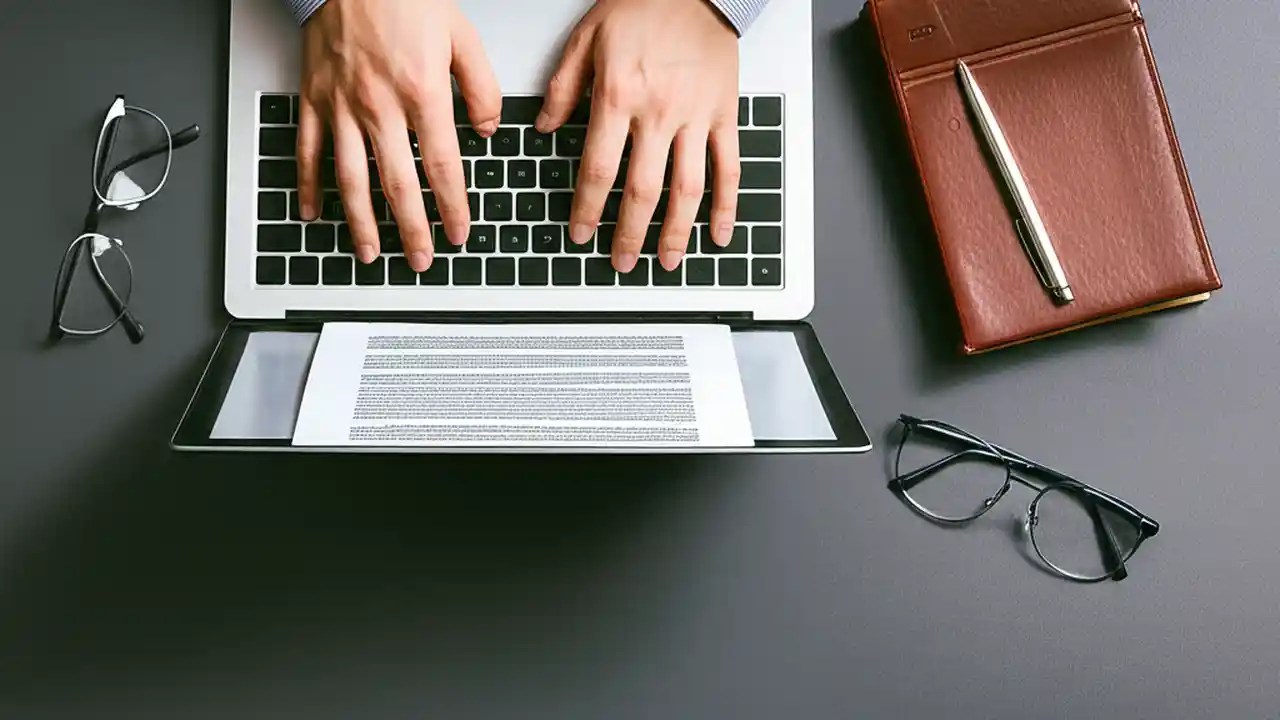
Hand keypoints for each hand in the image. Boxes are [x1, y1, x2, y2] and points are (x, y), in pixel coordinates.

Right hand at [297, 0, 500, 271]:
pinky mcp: (313, 99)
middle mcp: (379, 107)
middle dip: (411, 230)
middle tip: (420, 260)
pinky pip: (307, 151)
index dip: (451, 206)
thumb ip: (481, 87)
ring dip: (361, 223)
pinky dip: (307, 186)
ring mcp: (342, 107)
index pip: (441, 166)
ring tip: (371, 253)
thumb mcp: (462, 35)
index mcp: (421, 94)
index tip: (459, 232)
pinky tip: (312, 214)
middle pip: (397, 185)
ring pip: (351, 178)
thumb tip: (489, 129)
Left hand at [538, 0, 740, 272]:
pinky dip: (727, 206)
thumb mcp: (587, 37)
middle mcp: (659, 112)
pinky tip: (720, 234)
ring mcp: (696, 117)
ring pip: (688, 189)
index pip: (600, 169)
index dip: (589, 209)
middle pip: (643, 191)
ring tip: (666, 261)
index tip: (582, 234)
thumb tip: (546, 128)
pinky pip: (730, 168)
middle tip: (620, 262)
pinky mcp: (725, 114)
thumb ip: (564, 86)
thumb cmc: (644, 4)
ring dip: (676, 233)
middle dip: (630, 234)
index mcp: (620, 96)